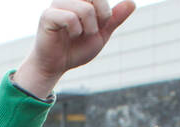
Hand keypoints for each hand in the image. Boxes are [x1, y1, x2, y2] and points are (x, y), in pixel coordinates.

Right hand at [13, 0, 135, 99]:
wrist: (56, 66)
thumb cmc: (76, 48)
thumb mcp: (100, 34)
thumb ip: (114, 19)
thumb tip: (132, 3)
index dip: (106, 11)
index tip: (99, 24)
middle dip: (101, 17)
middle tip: (91, 31)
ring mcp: (57, 4)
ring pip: (85, 8)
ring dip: (88, 27)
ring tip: (80, 35)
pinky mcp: (47, 15)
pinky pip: (69, 17)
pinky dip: (75, 30)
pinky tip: (70, 35)